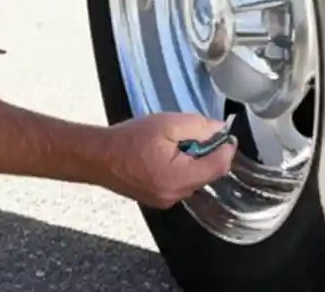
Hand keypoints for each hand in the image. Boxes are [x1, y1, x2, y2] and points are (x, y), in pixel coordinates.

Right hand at [102, 113, 236, 207]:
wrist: (98, 157)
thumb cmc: (129, 139)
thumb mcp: (166, 123)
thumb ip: (198, 126)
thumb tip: (220, 130)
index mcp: (180, 177)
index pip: (219, 167)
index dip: (226, 148)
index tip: (226, 134)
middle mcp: (176, 195)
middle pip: (207, 174)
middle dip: (207, 153)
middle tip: (194, 134)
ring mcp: (166, 201)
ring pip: (194, 180)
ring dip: (193, 162)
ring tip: (174, 144)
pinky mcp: (158, 200)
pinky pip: (180, 184)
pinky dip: (180, 170)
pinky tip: (165, 155)